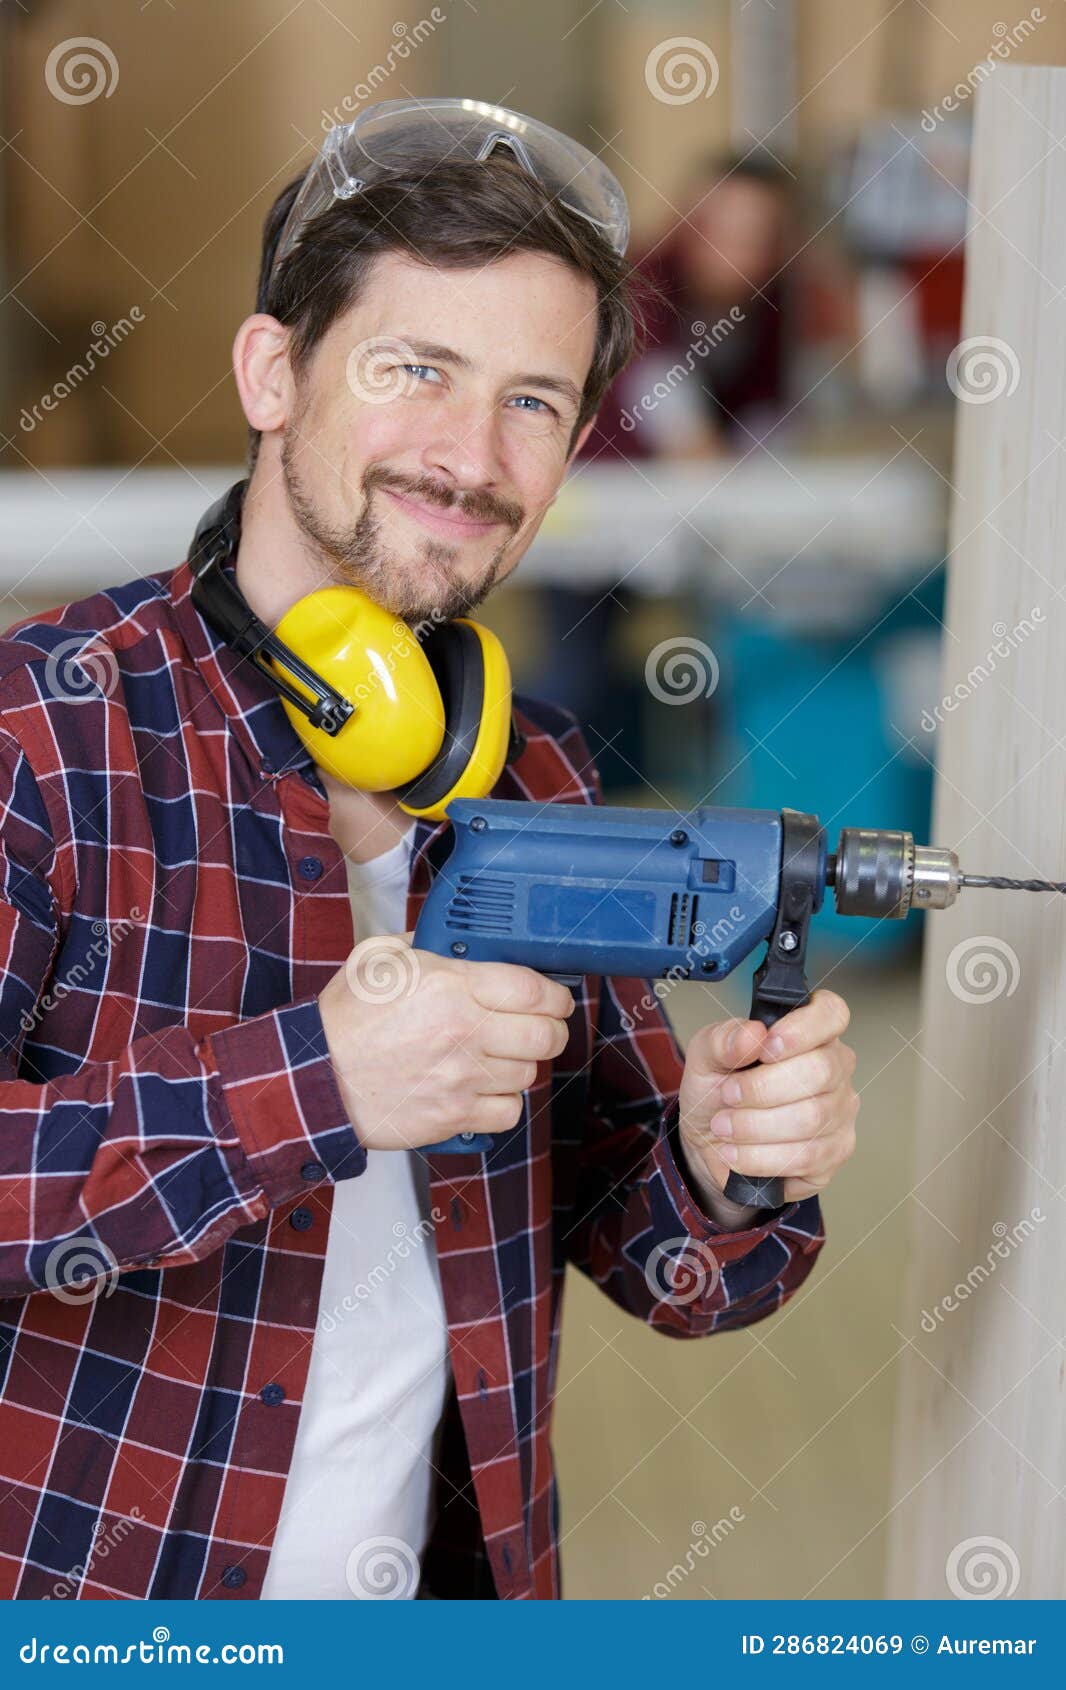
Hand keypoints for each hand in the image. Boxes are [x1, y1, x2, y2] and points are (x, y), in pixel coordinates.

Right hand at [318, 933, 574, 1150]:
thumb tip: (457, 942)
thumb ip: (426, 944)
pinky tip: (484, 1089)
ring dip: (520, 1065)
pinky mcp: (454, 1116)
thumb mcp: (379, 958)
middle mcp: (465, 1033)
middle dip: (551, 1030)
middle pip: (546, 1036)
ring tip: (498, 1057)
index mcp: (451, 987)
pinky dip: (503, 1102)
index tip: (556, 997)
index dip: (556, 994)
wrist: (315, 1077)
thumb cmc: (345, 1019)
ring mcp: (462, 1078)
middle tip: (541, 1027)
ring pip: (529, 1074)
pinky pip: (509, 1112)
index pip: (534, 989)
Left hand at [677, 990, 858, 1214]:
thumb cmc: (718, 1090)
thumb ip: (723, 1039)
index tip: (767, 1047)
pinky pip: (807, 1157)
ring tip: (723, 1127)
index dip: (803, 1029)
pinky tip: (736, 1153)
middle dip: (763, 1088)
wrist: (712, 1142)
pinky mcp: (835, 1151)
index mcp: (809, 1032)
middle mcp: (835, 1068)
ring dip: (755, 1126)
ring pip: (811, 1118)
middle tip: (728, 1095)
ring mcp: (840, 1111)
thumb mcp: (706, 1057)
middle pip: (821, 1071)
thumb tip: (753, 1034)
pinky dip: (761, 1157)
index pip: (831, 1014)